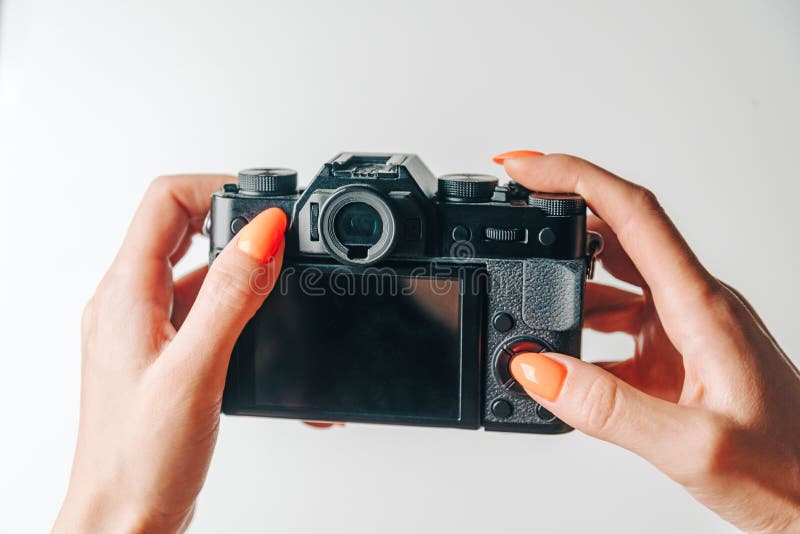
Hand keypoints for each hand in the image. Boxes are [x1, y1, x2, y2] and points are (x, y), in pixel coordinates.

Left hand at [53, 175, 286, 532]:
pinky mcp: (162, 352)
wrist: (122, 519)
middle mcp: (128, 303)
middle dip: (233, 220)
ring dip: (237, 265)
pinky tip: (260, 327)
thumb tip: (263, 232)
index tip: (266, 204)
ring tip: (278, 284)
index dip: (218, 188)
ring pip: (193, 267)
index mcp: (125, 293)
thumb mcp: (196, 368)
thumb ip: (232, 295)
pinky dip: (234, 303)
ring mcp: (144, 327)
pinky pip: (198, 305)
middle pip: (180, 226)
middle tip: (278, 235)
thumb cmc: (140, 458)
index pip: (165, 201)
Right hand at [493, 151, 799, 532]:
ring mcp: (684, 329)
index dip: (572, 178)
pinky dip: (581, 332)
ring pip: (613, 281)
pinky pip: (618, 326)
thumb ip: (607, 408)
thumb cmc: (786, 467)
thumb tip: (535, 369)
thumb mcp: (692, 446)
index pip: (632, 213)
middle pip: (617, 232)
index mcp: (700, 305)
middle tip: (510, 214)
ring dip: (566, 283)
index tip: (522, 167)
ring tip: (526, 300)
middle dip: (558, 214)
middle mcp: (692, 304)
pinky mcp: (676, 356)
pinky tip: (561, 359)